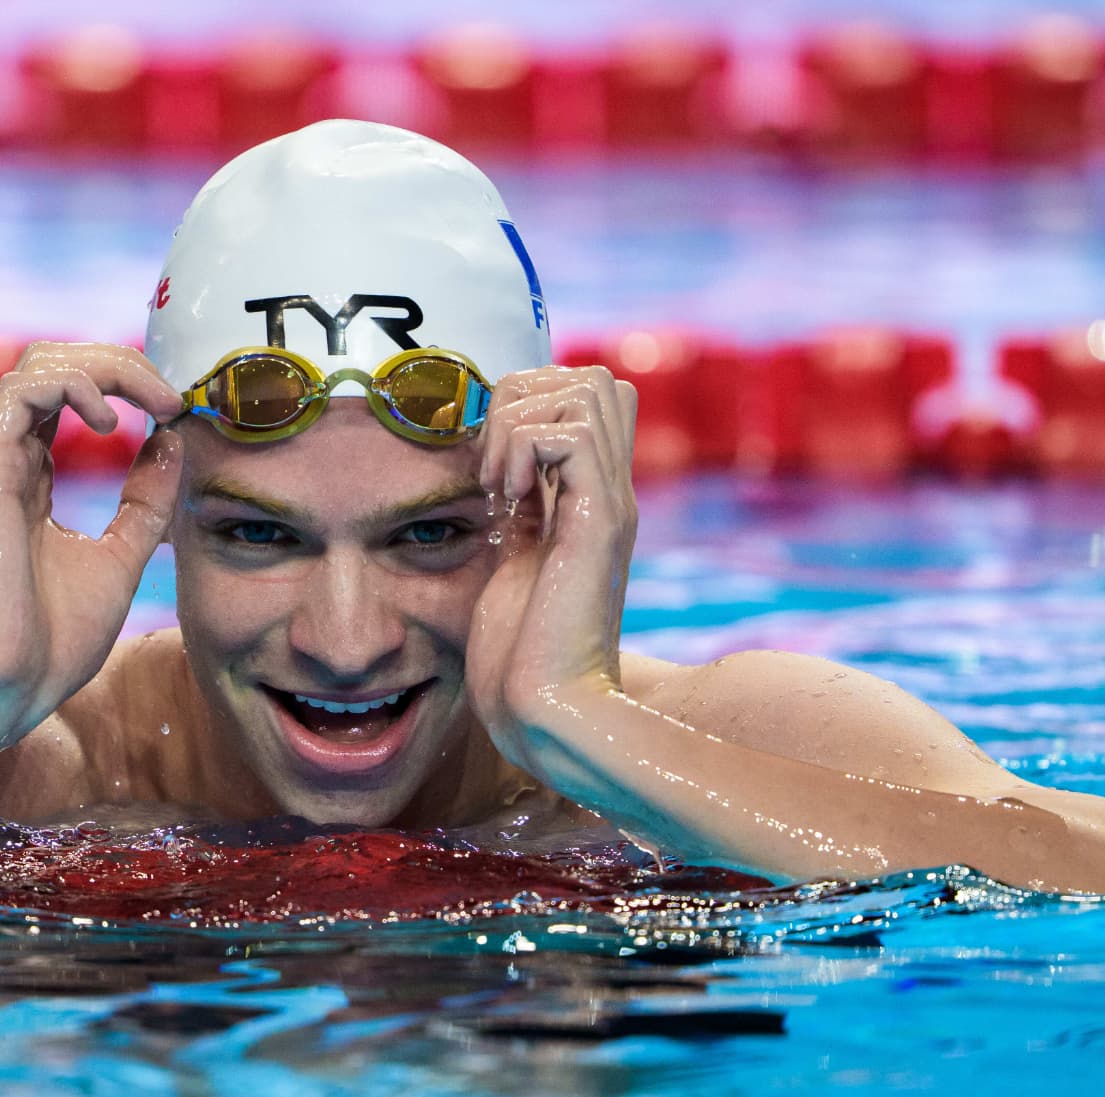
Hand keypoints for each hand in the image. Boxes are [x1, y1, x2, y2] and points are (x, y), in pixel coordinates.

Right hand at [0, 342, 184, 732]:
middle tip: (171, 395)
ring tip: (153, 399)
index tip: (177, 409)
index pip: (70, 396)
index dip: (125, 384)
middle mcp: (10, 461)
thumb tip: (171, 440)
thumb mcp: (122, 557)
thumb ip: (144, 501)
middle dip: (121, 365)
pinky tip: (109, 422)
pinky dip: (73, 385)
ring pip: (39, 365)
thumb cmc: (55, 638)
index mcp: (33, 479)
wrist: (9, 684)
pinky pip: (22, 391)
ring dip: (106, 367)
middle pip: (55, 365)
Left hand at [466, 366, 639, 759]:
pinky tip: (507, 500)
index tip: (493, 466)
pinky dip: (524, 448)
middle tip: (495, 465)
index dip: (530, 405)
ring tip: (500, 486)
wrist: (546, 710)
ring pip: (585, 388)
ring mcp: (610, 505)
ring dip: (519, 422)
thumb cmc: (522, 655)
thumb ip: (521, 512)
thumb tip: (499, 468)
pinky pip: (567, 431)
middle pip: (595, 378)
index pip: (589, 398)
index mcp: (593, 500)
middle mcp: (611, 494)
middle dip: (524, 397)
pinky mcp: (598, 523)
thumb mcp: (515, 561)